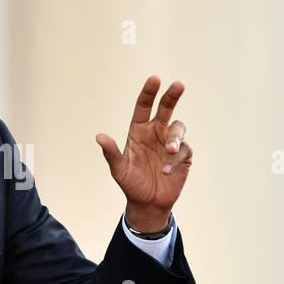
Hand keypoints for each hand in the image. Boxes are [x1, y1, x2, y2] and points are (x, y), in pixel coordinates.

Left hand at [96, 75, 191, 232]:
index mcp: (139, 131)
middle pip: (166, 108)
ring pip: (178, 128)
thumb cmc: (131, 184)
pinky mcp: (183, 155)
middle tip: (178, 84)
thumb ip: (111, 153)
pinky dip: (176, 159)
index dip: (149, 92)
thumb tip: (100, 137)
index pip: (143, 107)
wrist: (148, 203)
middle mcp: (156, 132)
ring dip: (174, 137)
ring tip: (168, 151)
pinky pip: (184, 149)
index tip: (155, 79)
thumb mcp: (119, 169)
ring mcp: (170, 143)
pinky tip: (167, 171)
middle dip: (172, 95)